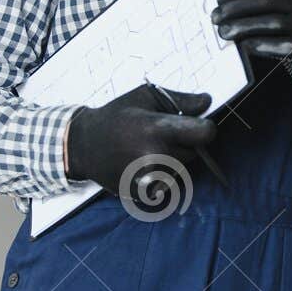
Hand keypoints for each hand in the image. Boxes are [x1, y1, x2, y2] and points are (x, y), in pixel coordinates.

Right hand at [63, 82, 215, 198]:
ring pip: (182, 170)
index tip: (196, 126)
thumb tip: (207, 102)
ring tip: (148, 149)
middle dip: (184, 144)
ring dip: (173, 161)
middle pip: (193, 153)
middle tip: (160, 136)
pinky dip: (161, 176)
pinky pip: (168, 184)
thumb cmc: (117, 115)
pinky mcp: (143, 193)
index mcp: (158, 129)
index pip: (204, 133)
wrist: (84, 145)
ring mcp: (149, 178)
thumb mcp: (146, 97)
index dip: (205, 128)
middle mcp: (156, 156)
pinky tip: (142, 164)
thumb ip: (181, 100)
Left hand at [211, 0, 291, 102]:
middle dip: (236, 8)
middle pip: (267, 2)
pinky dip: (261, 44)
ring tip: (223, 32)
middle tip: (215, 17)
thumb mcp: (282, 14)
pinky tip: (244, 46)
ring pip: (272, 22)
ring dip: (243, 26)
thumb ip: (260, 3)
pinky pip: (281, 45)